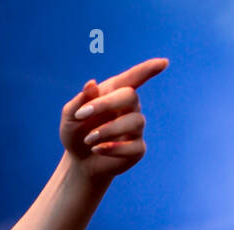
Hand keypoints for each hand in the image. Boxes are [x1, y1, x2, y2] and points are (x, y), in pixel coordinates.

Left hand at [60, 57, 167, 179]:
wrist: (78, 161)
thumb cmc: (76, 132)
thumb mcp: (70, 117)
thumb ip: (78, 102)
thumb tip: (91, 84)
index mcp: (114, 93)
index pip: (135, 77)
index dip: (148, 69)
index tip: (163, 63)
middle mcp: (130, 107)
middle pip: (130, 96)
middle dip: (105, 104)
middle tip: (81, 115)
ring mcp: (136, 128)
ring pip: (135, 121)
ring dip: (107, 130)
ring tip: (88, 140)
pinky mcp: (137, 149)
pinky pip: (133, 146)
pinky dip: (113, 148)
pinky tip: (97, 150)